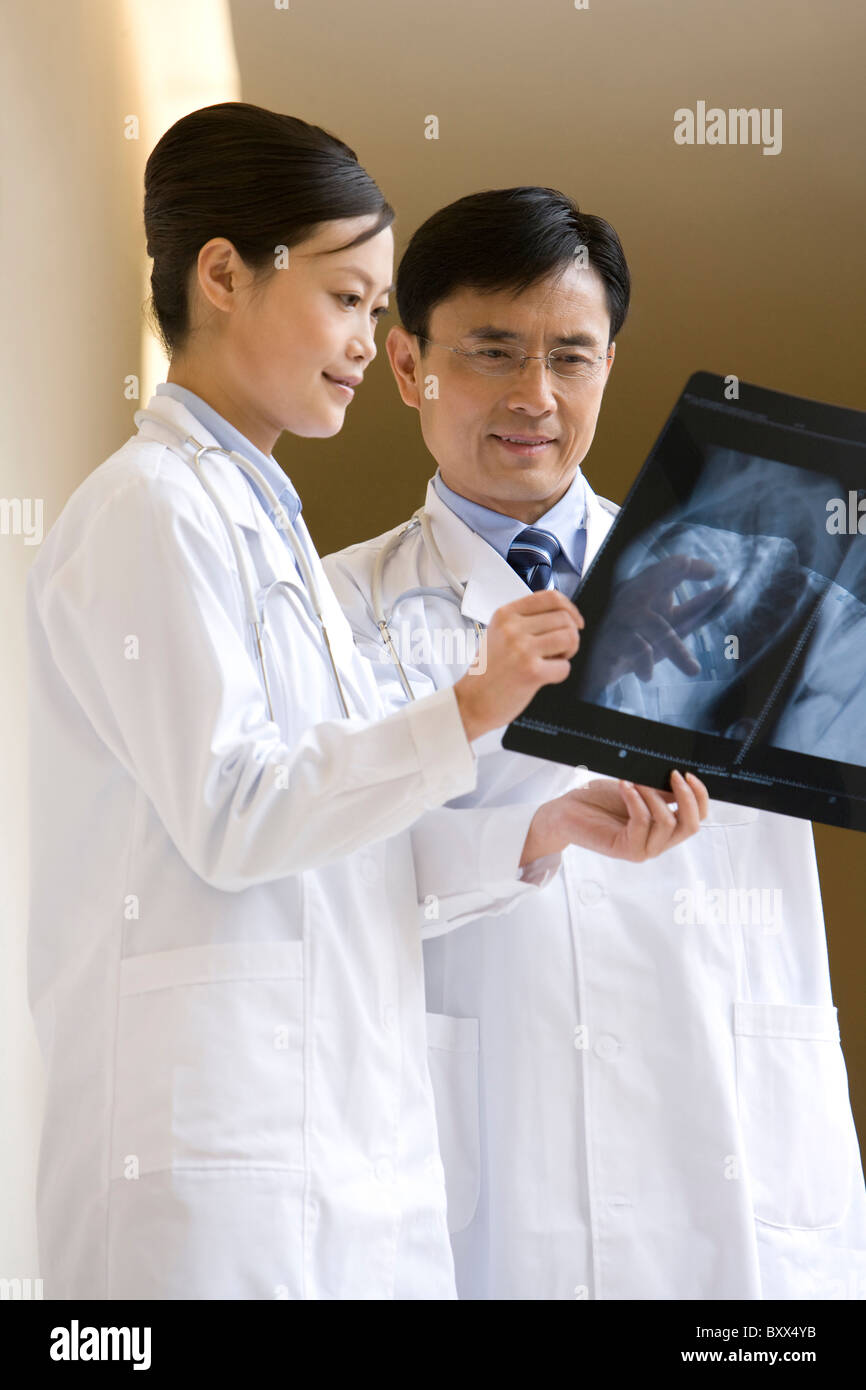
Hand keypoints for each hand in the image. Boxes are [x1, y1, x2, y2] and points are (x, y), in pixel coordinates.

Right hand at [454, 589, 583, 741]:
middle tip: (558, 650)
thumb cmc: (487, 672)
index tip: (575, 621)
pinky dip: (560, 673)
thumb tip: (564, 615)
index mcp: (505, 614)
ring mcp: (521, 648)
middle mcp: (512, 628)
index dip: (570, 608)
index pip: (550, 597)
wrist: (471, 702)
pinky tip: (544, 677)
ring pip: (570, 637)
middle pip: (564, 618)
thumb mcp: (498, 634)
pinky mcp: (531, 671)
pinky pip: (565, 667)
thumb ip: (525, 621)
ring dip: (568, 652)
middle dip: (570, 635)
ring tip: (552, 661)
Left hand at [520, 770, 708, 863]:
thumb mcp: (638, 790)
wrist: (566, 811)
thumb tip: (684, 782)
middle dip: (687, 798)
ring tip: (636, 781)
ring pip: (667, 823)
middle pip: (690, 826)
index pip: (696, 819)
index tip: (689, 774)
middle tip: (674, 775)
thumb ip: (661, 792)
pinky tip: (626, 786)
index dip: (700, 798)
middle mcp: (657, 842)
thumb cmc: (598, 800)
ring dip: (654, 796)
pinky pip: (642, 823)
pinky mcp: (626, 849)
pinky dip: (636, 800)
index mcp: (664, 828)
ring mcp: (643, 849)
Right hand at [581, 556, 733, 696]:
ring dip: (676, 649)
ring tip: (693, 670)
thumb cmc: (640, 641)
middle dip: (668, 570)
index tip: (713, 572)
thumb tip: (729, 592)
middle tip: (684, 562)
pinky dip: (643, 661)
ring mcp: (620, 618)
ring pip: (652, 624)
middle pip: (652, 578)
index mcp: (649, 590)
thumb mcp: (675, 624)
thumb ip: (699, 609)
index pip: (669, 568)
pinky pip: (632, 647)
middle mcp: (633, 597)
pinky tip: (648, 675)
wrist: (602, 668)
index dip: (689, 566)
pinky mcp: (610, 640)